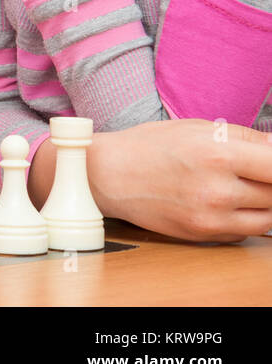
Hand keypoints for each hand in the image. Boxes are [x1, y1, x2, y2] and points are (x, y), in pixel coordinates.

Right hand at [88, 119, 271, 241]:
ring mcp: (210, 217)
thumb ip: (249, 138)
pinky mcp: (203, 235)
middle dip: (269, 180)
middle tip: (253, 171)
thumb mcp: (198, 127)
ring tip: (244, 186)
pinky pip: (245, 231)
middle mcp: (217, 190)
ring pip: (269, 218)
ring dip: (264, 202)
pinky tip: (225, 201)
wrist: (107, 175)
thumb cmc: (149, 145)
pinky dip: (244, 218)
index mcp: (218, 154)